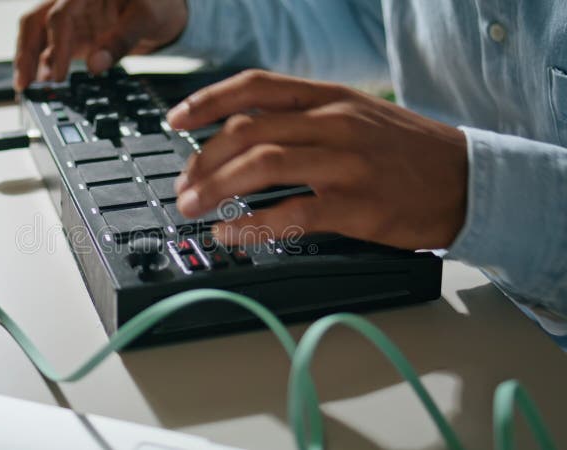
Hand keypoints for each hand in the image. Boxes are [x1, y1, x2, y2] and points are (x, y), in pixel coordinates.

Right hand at [14, 0, 187, 89]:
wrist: (165, 9)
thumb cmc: (158, 4)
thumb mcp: (145, 18)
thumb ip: (120, 40)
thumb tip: (95, 66)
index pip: (60, 16)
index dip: (56, 48)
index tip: (57, 77)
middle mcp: (72, 1)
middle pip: (35, 22)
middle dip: (26, 54)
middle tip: (24, 85)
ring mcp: (71, 18)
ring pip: (37, 35)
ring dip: (29, 61)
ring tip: (26, 89)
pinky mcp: (74, 34)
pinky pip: (50, 48)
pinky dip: (44, 66)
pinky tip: (42, 85)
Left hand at [166, 70, 468, 249]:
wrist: (468, 178)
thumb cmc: (405, 150)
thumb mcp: (356, 114)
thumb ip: (305, 119)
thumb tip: (245, 135)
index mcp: (329, 98)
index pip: (255, 86)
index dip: (208, 101)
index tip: (177, 120)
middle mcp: (334, 122)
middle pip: (248, 129)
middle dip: (203, 159)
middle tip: (183, 185)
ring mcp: (347, 162)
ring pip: (264, 164)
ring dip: (217, 186)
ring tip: (192, 206)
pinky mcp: (360, 204)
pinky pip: (294, 212)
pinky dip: (254, 224)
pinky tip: (232, 231)